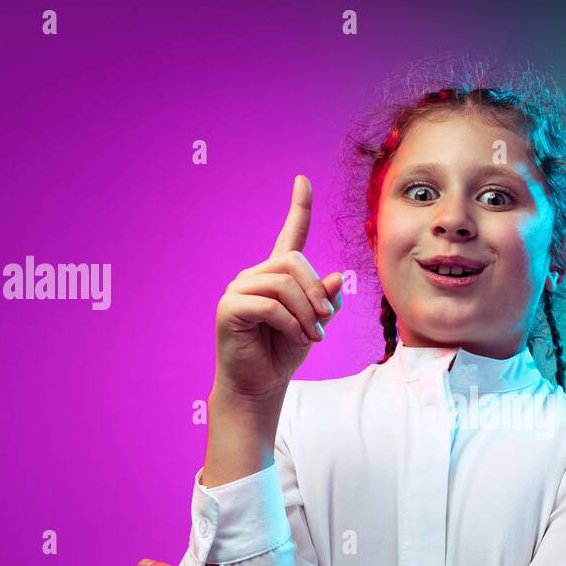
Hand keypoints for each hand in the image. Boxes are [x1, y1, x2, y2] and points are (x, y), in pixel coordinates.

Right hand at [213, 174, 343, 401]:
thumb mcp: (316, 323)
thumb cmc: (285, 352)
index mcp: (277, 275)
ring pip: (284, 284)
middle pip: (294, 262)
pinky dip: (291, 323)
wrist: (261, 384)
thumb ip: (326, 300)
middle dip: (316, 293)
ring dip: (307, 313)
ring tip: (313, 336)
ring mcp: (239, 290)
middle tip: (325, 323)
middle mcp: (255, 276)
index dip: (298, 208)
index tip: (302, 180)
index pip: (290, 235)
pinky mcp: (230, 308)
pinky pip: (270, 305)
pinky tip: (297, 339)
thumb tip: (335, 277)